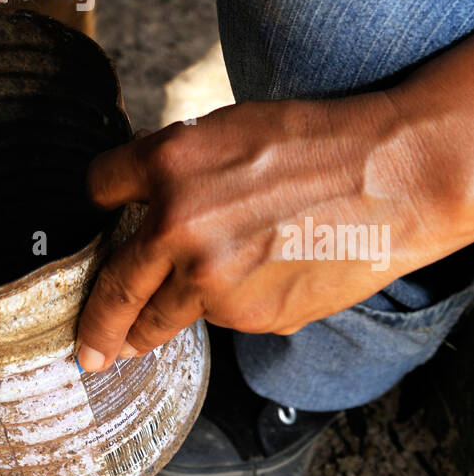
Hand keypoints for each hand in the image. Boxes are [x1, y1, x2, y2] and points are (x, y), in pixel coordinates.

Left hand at [75, 88, 472, 371]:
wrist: (388, 178)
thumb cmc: (315, 143)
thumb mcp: (228, 128)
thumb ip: (177, 163)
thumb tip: (143, 188)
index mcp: (166, 165)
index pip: (98, 188)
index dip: (99, 201)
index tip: (99, 219)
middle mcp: (177, 226)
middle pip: (112, 286)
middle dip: (96, 323)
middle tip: (86, 348)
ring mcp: (212, 279)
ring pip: (163, 315)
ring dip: (148, 331)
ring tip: (133, 345)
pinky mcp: (251, 315)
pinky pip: (221, 319)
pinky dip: (225, 310)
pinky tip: (255, 287)